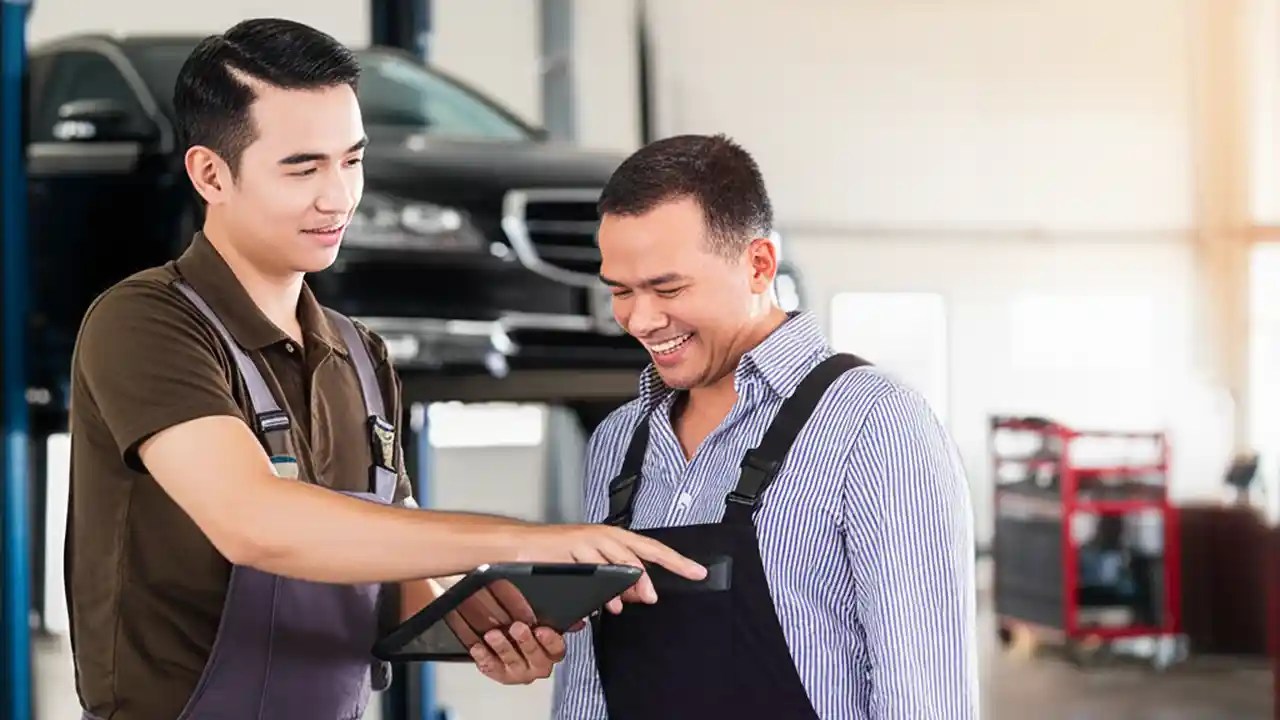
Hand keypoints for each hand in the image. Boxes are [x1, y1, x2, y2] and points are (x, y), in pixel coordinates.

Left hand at [439, 579, 580, 684]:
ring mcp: (518, 672)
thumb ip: (557, 621)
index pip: (557, 649)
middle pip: (535, 657)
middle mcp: (537, 666)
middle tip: (517, 628)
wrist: (511, 650)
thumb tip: (577, 621)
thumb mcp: (545, 623)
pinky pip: (491, 668)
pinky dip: (484, 657)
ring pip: (512, 662)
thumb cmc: (530, 635)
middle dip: (526, 642)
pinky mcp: (499, 674)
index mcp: (551, 653)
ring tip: (493, 635)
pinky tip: (478, 647)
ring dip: (503, 648)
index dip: (550, 640)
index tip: (541, 629)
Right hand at [516, 524, 706, 613]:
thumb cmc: (557, 557)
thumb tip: (641, 594)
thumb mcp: (593, 570)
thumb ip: (617, 581)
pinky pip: (595, 566)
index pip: (652, 549)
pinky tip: (611, 600)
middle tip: (684, 579)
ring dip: (636, 580)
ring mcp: (589, 539)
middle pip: (645, 549)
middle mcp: (605, 535)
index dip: (677, 560)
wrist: (522, 546)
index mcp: (614, 539)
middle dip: (668, 564)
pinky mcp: (572, 546)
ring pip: (622, 557)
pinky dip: (606, 585)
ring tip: (644, 597)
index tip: (698, 571)